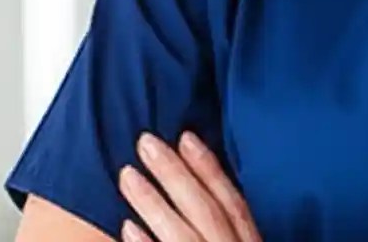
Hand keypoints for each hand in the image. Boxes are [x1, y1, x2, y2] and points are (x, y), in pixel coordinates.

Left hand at [118, 131, 261, 241]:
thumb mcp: (242, 241)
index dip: (211, 170)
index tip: (186, 137)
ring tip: (127, 174)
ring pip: (182, 236)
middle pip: (207, 212)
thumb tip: (203, 190)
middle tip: (145, 142)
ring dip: (153, 204)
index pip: (235, 205)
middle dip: (176, 175)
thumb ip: (231, 228)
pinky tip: (125, 226)